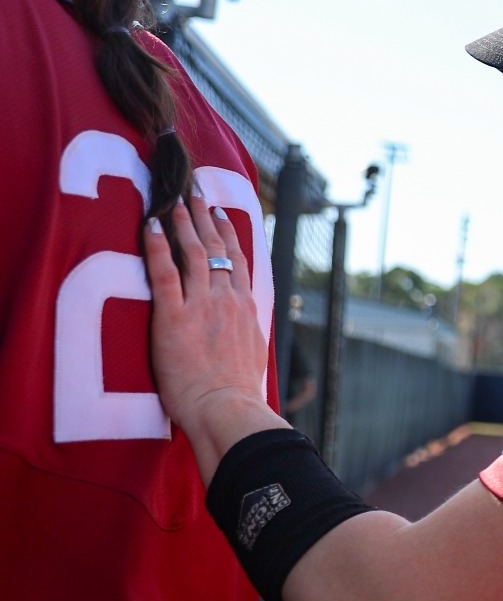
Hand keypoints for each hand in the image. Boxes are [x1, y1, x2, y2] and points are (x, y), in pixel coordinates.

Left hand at [143, 197, 276, 472]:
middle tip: (194, 190)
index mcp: (246, 310)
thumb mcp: (252, 360)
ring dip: (183, 222)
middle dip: (204, 216)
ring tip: (173, 199)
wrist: (228, 410)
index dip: (227, 234)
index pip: (237, 261)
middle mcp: (228, 300)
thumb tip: (246, 336)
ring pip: (193, 253)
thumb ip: (247, 338)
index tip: (219, 213)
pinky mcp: (175, 317)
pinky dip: (159, 247)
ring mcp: (202, 306)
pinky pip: (165, 274)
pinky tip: (152, 226)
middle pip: (216, 248)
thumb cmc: (237, 397)